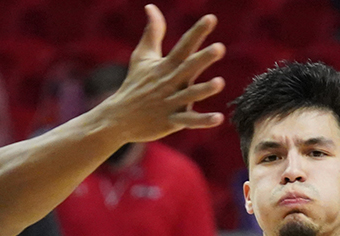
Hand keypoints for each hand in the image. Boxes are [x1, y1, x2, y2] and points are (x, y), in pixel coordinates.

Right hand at [94, 6, 225, 143]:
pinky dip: (203, 121)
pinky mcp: (170, 121)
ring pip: (190, 95)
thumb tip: (151, 6)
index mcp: (166, 66)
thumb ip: (153, 32)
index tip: (211, 18)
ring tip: (220, 82)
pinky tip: (219, 118)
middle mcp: (170, 82)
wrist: (119, 117)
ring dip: (204, 89)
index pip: (184, 45)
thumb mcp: (142, 56)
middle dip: (203, 58)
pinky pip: (188, 121)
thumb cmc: (135, 84)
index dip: (197, 32)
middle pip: (189, 68)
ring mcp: (170, 102)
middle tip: (220, 48)